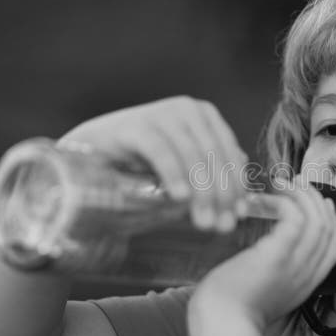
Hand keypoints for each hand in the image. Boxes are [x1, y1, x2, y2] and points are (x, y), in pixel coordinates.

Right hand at [57, 96, 247, 231]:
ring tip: (203, 222)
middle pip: (214, 156)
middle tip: (220, 226)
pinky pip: (161, 151)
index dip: (237, 186)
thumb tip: (244, 203)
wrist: (91, 154)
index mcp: (206, 116)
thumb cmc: (143, 165)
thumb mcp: (184, 173)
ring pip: (192, 156)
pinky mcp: (136, 124)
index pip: (230, 153)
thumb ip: (211, 180)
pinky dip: (173, 174)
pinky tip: (179, 197)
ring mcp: (162, 112)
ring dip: (201, 192)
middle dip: (221, 195)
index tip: (239, 216)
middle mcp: (188, 109)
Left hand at [187, 175, 335, 330]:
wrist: (221, 326)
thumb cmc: (231, 312)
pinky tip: (269, 198)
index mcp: (306, 284)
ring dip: (304, 196)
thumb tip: (266, 256)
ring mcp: (294, 265)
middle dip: (317, 201)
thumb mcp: (264, 295)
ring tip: (285, 183)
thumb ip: (274, 276)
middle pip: (329, 229)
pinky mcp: (277, 256)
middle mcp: (306, 274)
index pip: (333, 246)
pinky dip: (286, 203)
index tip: (321, 202)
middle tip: (299, 184)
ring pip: (317, 220)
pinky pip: (296, 220)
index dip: (331, 220)